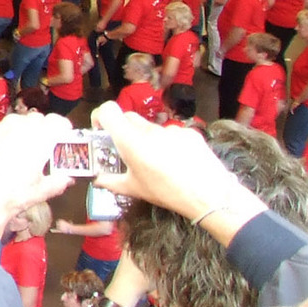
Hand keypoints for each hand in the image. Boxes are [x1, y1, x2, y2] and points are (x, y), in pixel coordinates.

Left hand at [0, 113, 74, 233]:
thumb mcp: (42, 191)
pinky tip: (6, 150)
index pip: (56, 121)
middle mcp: (16, 128)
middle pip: (37, 120)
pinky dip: (6, 134)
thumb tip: (66, 178)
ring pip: (17, 121)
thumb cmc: (10, 197)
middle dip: (45, 129)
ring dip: (25, 130)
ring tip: (26, 147)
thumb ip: (59, 181)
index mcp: (37, 139)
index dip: (63, 128)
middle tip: (47, 145)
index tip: (65, 135)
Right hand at [91, 102, 263, 229]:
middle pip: (129, 119)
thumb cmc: (167, 191)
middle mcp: (150, 129)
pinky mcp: (190, 133)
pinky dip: (170, 144)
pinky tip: (178, 161)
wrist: (209, 195)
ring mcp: (171, 129)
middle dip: (124, 131)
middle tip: (127, 150)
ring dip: (148, 139)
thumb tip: (98, 180)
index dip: (100, 116)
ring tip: (157, 161)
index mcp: (130, 140)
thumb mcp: (134, 189)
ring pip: (152, 128)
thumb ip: (110, 181)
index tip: (101, 130)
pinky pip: (173, 134)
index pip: (108, 110)